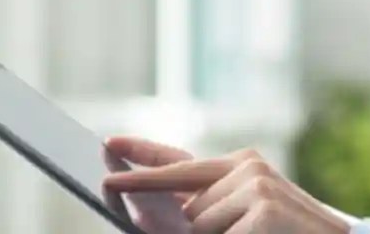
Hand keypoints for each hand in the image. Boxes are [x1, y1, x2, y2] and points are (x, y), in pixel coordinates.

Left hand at [104, 137, 350, 233]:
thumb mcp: (242, 216)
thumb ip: (202, 211)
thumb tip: (150, 216)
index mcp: (242, 165)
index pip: (181, 159)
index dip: (142, 154)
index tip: (108, 145)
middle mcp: (247, 166)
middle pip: (182, 204)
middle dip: (173, 223)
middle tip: (181, 207)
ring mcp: (256, 185)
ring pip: (195, 226)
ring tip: (258, 232)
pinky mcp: (262, 209)